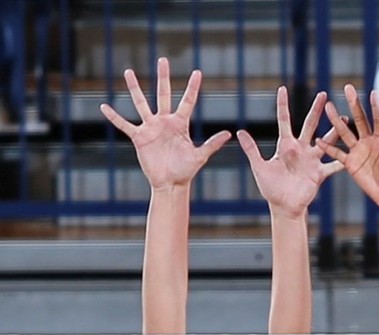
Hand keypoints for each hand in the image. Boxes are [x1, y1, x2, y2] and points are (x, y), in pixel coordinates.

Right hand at [99, 57, 230, 189]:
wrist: (171, 183)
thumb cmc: (186, 170)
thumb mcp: (200, 156)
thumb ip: (212, 144)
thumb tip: (228, 133)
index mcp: (180, 124)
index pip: (188, 101)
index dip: (193, 87)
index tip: (198, 72)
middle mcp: (165, 122)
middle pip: (163, 94)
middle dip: (163, 77)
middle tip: (163, 60)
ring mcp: (151, 128)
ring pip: (141, 104)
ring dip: (135, 88)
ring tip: (128, 72)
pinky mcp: (139, 138)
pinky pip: (124, 125)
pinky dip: (114, 117)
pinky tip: (104, 107)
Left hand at [237, 86, 343, 217]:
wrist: (284, 206)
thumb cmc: (270, 188)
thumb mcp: (260, 167)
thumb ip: (252, 150)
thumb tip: (240, 132)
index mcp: (285, 145)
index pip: (284, 120)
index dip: (283, 104)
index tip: (282, 88)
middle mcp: (301, 149)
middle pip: (310, 125)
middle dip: (317, 110)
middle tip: (324, 95)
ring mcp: (312, 160)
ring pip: (326, 141)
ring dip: (335, 130)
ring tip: (345, 118)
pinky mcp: (320, 173)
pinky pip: (334, 165)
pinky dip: (343, 160)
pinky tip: (353, 153)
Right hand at [318, 84, 378, 208]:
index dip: (377, 107)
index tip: (374, 91)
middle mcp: (370, 142)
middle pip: (360, 120)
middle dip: (354, 104)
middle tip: (348, 87)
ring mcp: (359, 152)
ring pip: (345, 132)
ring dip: (336, 120)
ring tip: (328, 106)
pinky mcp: (352, 164)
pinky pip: (338, 154)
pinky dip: (328, 148)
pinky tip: (319, 140)